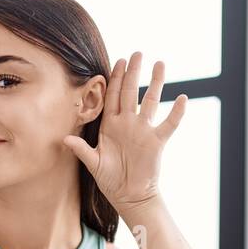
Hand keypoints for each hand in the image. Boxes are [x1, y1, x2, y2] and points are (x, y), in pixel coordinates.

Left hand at [62, 51, 185, 217]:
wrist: (129, 195)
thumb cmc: (110, 179)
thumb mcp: (93, 163)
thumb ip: (81, 150)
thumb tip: (64, 139)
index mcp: (111, 125)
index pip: (113, 96)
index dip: (115, 79)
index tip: (118, 61)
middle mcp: (128, 123)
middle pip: (131, 92)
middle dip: (134, 72)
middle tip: (137, 53)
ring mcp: (144, 130)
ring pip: (151, 101)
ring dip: (156, 83)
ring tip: (160, 64)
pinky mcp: (157, 141)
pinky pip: (169, 124)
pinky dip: (177, 113)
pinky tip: (183, 99)